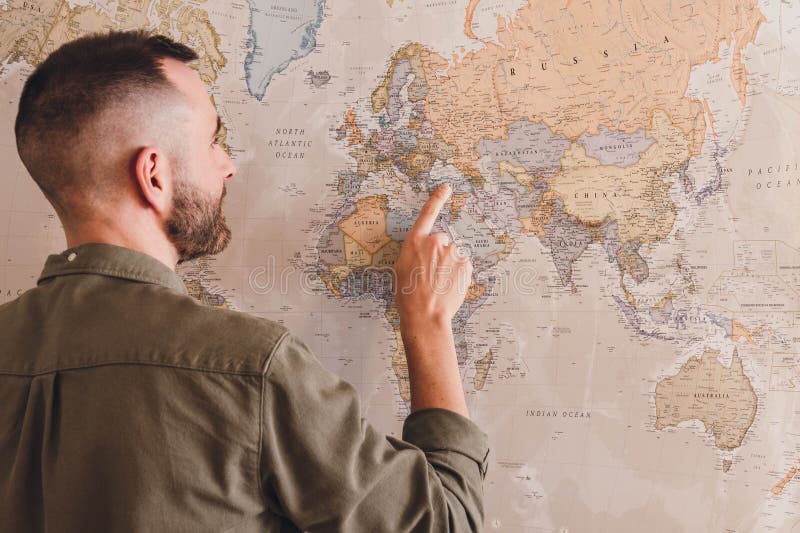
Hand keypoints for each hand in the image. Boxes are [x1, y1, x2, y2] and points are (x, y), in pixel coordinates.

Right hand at [393, 184, 472, 327]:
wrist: (425, 315)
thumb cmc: (408, 296)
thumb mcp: (401, 269)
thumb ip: (414, 253)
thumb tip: (423, 253)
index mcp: (415, 242)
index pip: (427, 214)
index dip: (437, 199)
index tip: (446, 188)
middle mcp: (435, 242)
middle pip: (441, 242)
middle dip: (439, 255)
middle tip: (431, 275)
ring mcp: (452, 253)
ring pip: (453, 256)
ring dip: (449, 267)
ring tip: (439, 285)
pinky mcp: (465, 265)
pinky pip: (463, 266)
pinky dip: (458, 275)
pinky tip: (449, 287)